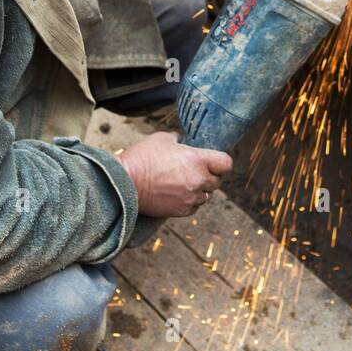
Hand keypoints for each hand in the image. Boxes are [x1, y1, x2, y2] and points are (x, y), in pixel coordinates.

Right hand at [117, 131, 231, 217]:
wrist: (125, 183)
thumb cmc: (142, 158)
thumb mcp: (162, 139)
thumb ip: (177, 141)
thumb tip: (180, 143)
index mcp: (198, 159)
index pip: (226, 163)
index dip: (221, 163)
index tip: (213, 162)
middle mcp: (199, 180)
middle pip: (217, 181)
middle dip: (208, 176)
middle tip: (193, 172)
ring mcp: (191, 197)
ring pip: (206, 196)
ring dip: (198, 190)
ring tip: (182, 184)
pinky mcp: (181, 211)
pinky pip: (194, 207)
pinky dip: (189, 202)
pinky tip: (176, 194)